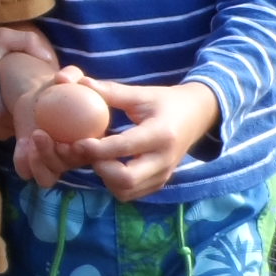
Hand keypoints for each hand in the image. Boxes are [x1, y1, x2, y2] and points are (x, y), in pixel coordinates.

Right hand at [0, 17, 57, 136]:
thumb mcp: (1, 36)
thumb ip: (27, 42)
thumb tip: (49, 59)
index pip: (4, 114)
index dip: (20, 118)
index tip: (33, 111)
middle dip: (16, 125)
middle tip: (31, 117)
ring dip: (6, 129)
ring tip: (19, 119)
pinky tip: (3, 119)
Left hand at [8, 65, 107, 186]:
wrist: (38, 98)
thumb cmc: (60, 89)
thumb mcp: (67, 77)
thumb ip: (70, 74)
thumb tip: (64, 79)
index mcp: (94, 141)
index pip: (98, 155)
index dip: (90, 153)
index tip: (77, 142)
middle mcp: (77, 157)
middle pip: (71, 166)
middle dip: (60, 157)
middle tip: (46, 135)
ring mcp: (56, 165)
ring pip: (49, 176)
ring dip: (42, 161)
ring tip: (34, 137)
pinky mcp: (36, 166)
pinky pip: (30, 173)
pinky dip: (24, 163)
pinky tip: (23, 144)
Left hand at [74, 80, 221, 200]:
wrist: (197, 116)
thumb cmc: (166, 102)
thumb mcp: (142, 94)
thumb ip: (112, 92)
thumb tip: (82, 82)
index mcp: (161, 134)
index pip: (125, 147)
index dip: (98, 148)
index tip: (78, 142)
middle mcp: (164, 160)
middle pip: (126, 179)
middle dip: (101, 168)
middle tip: (88, 153)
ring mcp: (163, 175)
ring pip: (126, 190)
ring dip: (106, 178)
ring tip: (98, 157)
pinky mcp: (159, 183)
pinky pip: (131, 193)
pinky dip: (114, 184)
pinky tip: (110, 165)